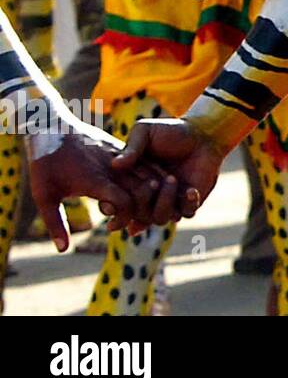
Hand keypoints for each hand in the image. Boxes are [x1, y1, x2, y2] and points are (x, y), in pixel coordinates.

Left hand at [27, 120, 173, 251]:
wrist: (52, 127)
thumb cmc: (44, 163)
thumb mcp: (43, 195)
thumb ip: (55, 224)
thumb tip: (62, 250)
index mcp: (95, 180)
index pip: (124, 202)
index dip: (126, 218)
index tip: (111, 226)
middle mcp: (113, 168)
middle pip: (144, 190)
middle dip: (146, 208)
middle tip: (136, 221)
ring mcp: (120, 157)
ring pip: (150, 176)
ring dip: (155, 194)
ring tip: (149, 208)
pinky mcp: (122, 149)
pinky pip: (146, 163)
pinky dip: (154, 178)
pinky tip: (154, 190)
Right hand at [111, 118, 221, 226]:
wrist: (202, 133)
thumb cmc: (171, 131)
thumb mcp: (146, 132)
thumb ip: (132, 147)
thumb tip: (115, 165)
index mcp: (133, 182)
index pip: (118, 203)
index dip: (115, 206)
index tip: (116, 203)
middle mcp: (149, 195)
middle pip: (138, 216)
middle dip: (143, 203)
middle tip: (153, 182)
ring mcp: (169, 200)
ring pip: (160, 219)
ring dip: (165, 203)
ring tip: (172, 179)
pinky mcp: (189, 201)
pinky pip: (186, 213)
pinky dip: (187, 204)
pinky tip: (190, 190)